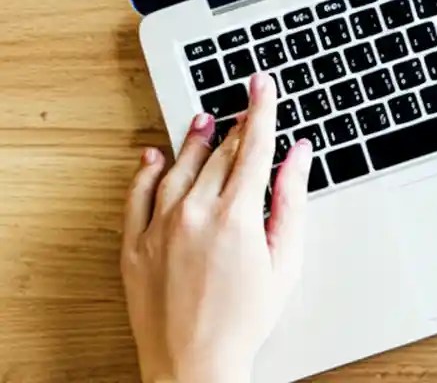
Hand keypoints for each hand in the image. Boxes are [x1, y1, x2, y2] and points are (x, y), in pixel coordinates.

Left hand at [121, 73, 312, 382]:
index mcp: (237, 216)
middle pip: (221, 154)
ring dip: (195, 141)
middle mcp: (195, 214)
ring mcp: (160, 227)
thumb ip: (291, 200)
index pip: (254, 147)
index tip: (263, 85)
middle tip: (245, 101)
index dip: (262, 110)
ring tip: (206, 120)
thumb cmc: (245, 319)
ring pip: (180, 168)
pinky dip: (146, 171)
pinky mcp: (135, 245)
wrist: (195, 364)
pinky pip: (138, 196)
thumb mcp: (285, 259)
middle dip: (237, 124)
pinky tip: (155, 156)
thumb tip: (298, 157)